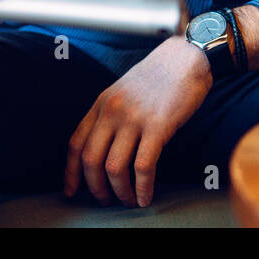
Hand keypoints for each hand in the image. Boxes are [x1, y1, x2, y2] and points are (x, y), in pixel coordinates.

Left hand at [64, 36, 212, 207]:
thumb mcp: (124, 89)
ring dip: (120, 192)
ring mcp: (134, 119)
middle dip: (96, 188)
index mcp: (102, 103)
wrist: (188, 57)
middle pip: (91, 160)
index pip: (76, 143)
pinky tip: (146, 196)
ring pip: (114, 167)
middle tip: (106, 201)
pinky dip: (142, 187)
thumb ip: (111, 113)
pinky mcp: (158, 126)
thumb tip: (105, 146)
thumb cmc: (160, 75)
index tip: (72, 191)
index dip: (71, 172)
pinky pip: (143, 166)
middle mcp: (112, 111)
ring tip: (129, 201)